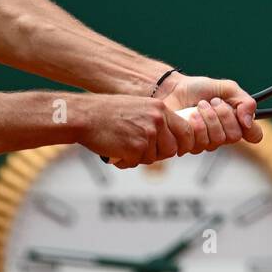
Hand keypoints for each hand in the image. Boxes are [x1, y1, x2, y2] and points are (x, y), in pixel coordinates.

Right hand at [78, 94, 196, 167]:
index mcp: (160, 109)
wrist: (85, 116)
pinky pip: (137, 162)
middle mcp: (157, 121)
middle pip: (171, 149)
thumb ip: (155, 121)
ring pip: (154, 157)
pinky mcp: (136, 148)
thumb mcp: (138, 108)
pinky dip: (126, 161)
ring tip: (123, 145)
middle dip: (158, 153)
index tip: (175, 149)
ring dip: (139, 157)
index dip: (181, 143)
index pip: (186, 131)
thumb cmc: (107, 113)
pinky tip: (115, 150)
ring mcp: (147, 134)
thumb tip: (170, 141)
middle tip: (140, 149)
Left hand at [158, 75, 263, 152]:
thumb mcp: (226, 88)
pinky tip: (190, 115)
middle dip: (224, 115)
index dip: (251, 129)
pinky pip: (200, 142)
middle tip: (213, 102)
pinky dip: (196, 124)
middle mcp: (223, 135)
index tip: (241, 115)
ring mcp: (206, 143)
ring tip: (200, 105)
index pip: (254, 136)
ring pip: (217, 140)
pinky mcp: (189, 146)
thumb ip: (244, 101)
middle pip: (234, 136)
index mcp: (235, 122)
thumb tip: (249, 122)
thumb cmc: (198, 89)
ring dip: (209, 117)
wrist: (172, 89)